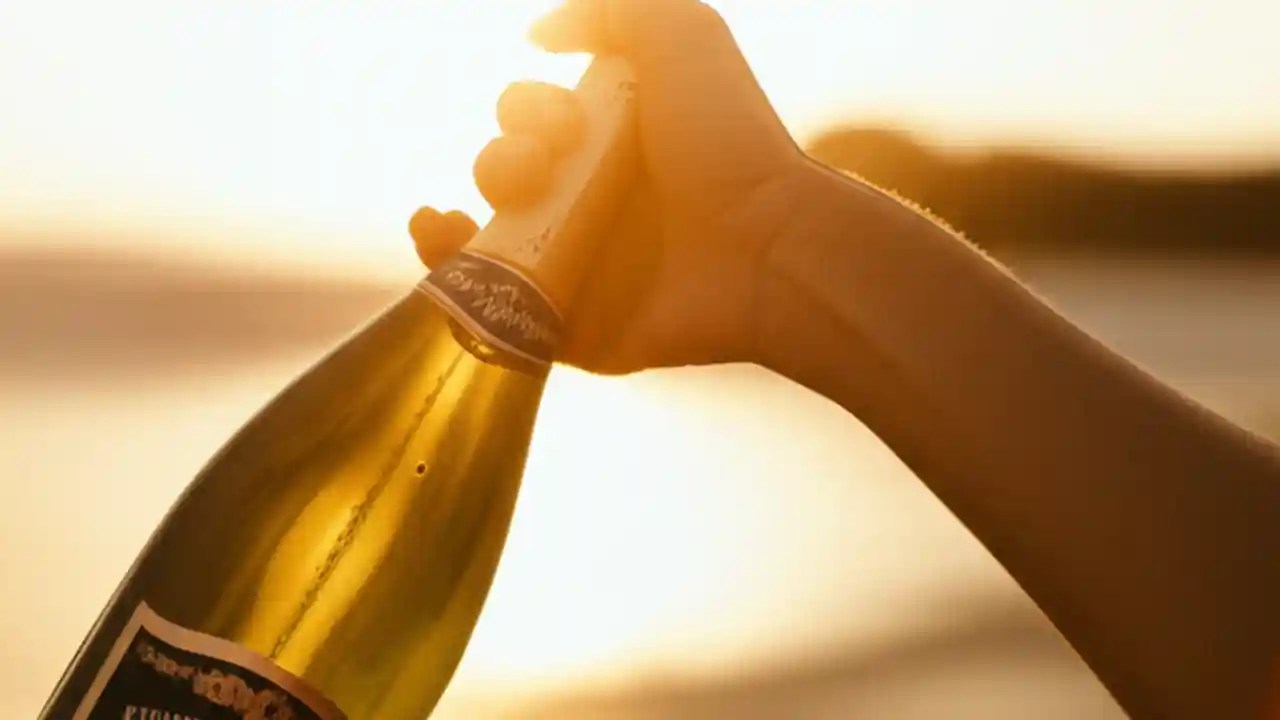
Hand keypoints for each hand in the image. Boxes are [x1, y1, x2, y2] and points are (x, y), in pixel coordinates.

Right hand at [410, 0, 811, 373]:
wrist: (764, 244)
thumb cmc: (730, 141)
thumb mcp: (683, 35)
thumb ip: (613, 10)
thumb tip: (538, 33)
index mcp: (611, 142)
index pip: (531, 120)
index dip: (526, 111)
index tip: (567, 121)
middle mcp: (588, 202)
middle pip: (501, 173)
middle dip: (502, 160)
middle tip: (545, 171)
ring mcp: (577, 269)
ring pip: (486, 240)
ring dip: (453, 217)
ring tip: (469, 215)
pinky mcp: (568, 328)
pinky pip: (489, 308)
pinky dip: (447, 274)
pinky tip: (438, 241)